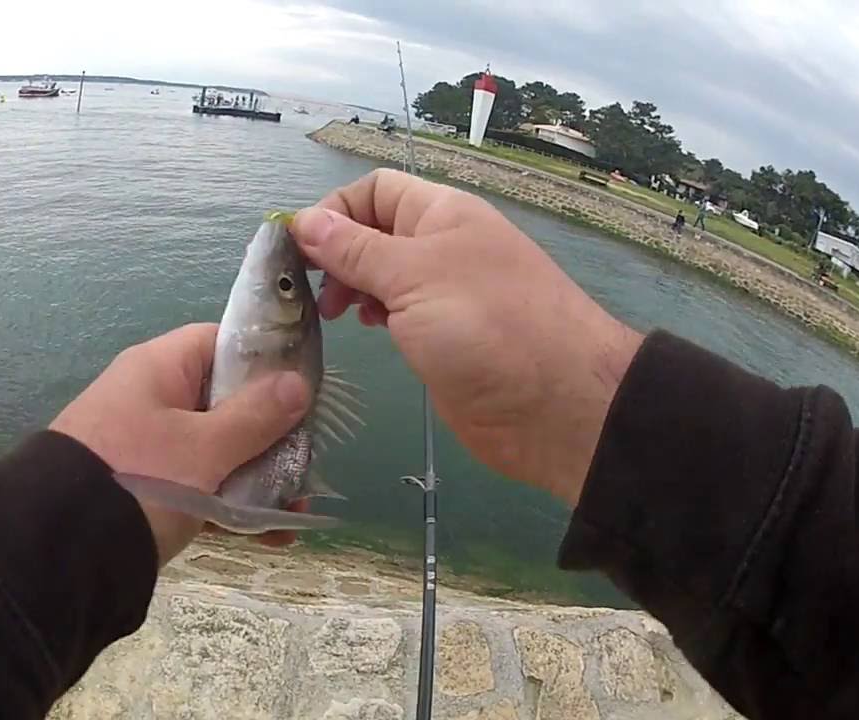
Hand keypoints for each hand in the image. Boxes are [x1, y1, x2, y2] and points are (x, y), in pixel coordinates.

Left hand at [49, 323, 310, 564]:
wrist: (59, 550)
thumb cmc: (141, 478)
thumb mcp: (205, 448)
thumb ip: (256, 417)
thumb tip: (297, 382)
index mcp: (160, 370)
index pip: (220, 343)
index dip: (265, 360)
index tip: (305, 387)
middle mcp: (151, 400)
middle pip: (225, 401)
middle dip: (272, 433)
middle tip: (307, 461)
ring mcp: (147, 447)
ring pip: (216, 450)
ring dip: (258, 476)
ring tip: (296, 508)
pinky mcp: (146, 489)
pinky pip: (200, 486)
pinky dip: (232, 505)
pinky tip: (271, 534)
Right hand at [291, 169, 643, 504]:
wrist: (558, 406)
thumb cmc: (485, 327)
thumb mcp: (413, 277)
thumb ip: (355, 250)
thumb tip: (304, 220)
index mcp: (441, 214)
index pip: (374, 190)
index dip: (333, 212)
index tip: (300, 252)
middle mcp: (442, 245)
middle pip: (373, 231)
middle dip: (337, 254)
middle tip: (317, 294)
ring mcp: (444, 292)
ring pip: (382, 274)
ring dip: (353, 286)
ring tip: (337, 315)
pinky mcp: (444, 335)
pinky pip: (398, 310)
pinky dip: (376, 314)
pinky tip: (371, 330)